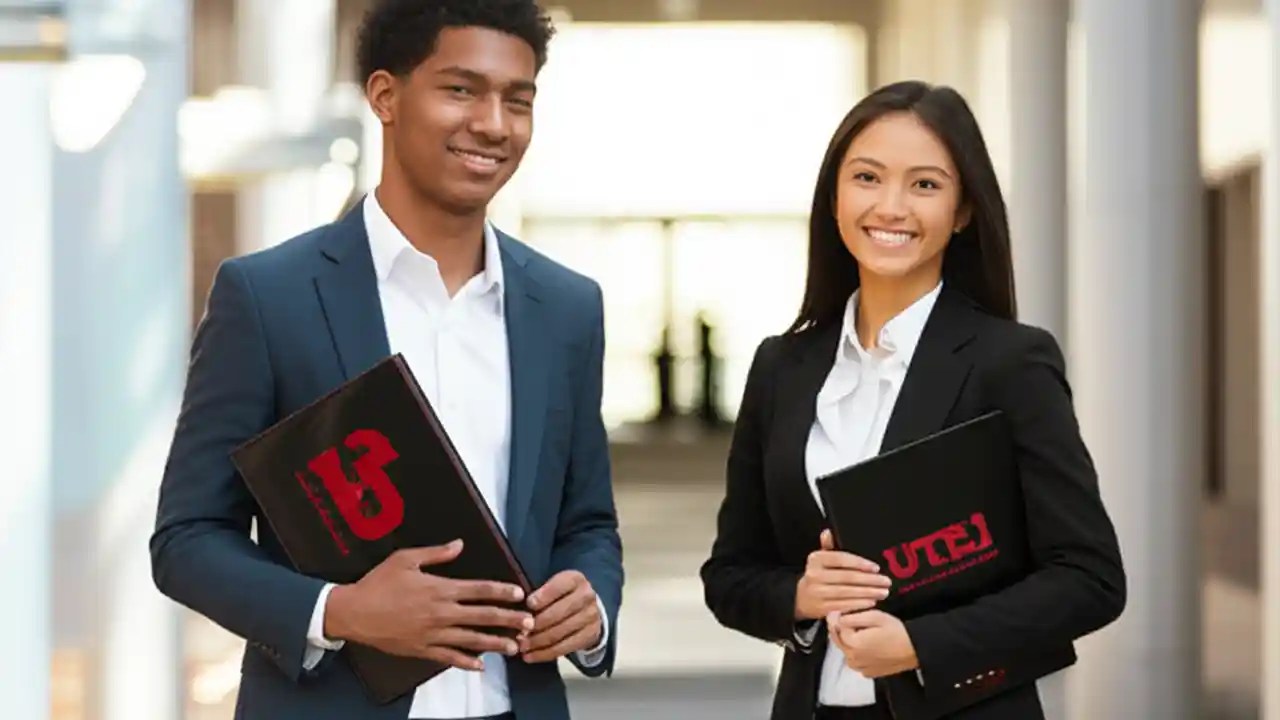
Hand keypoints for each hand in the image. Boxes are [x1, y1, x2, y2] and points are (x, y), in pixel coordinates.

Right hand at [325, 540, 533, 670]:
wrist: (353, 612)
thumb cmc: (378, 583)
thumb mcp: (405, 558)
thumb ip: (436, 553)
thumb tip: (460, 544)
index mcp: (440, 588)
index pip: (479, 589)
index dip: (501, 592)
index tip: (519, 594)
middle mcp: (441, 612)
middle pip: (482, 616)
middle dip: (509, 620)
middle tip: (530, 624)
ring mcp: (433, 634)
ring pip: (471, 640)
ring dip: (495, 643)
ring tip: (515, 647)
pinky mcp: (422, 649)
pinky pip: (450, 657)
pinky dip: (467, 662)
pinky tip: (481, 666)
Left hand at [518, 570, 602, 662]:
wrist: (586, 610)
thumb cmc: (561, 597)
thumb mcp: (553, 587)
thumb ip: (538, 594)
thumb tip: (518, 610)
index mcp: (575, 579)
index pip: (559, 586)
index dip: (543, 596)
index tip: (528, 604)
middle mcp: (586, 596)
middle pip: (559, 612)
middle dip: (536, 624)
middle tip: (518, 633)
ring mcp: (591, 616)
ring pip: (560, 632)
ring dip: (537, 641)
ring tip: (521, 646)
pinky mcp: (590, 635)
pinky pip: (565, 648)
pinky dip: (545, 654)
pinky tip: (530, 656)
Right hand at [794, 529, 892, 620]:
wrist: (801, 598)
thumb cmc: (818, 575)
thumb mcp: (821, 559)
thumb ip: (828, 546)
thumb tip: (828, 532)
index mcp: (816, 559)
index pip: (841, 559)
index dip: (860, 563)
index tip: (876, 568)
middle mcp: (814, 575)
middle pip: (847, 577)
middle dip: (869, 580)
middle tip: (885, 582)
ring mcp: (818, 593)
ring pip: (847, 592)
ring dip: (868, 593)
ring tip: (882, 592)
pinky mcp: (822, 608)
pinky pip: (844, 606)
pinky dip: (859, 604)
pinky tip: (871, 602)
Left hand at [828, 609, 918, 678]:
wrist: (915, 650)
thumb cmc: (896, 631)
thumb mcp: (874, 617)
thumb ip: (852, 618)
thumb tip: (835, 618)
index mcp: (853, 644)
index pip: (836, 628)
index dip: (838, 617)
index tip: (842, 610)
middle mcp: (853, 658)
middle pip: (838, 641)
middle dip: (840, 629)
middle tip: (848, 618)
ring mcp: (860, 668)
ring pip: (845, 651)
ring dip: (847, 641)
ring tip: (859, 630)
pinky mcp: (868, 673)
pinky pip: (855, 660)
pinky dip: (856, 652)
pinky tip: (866, 644)